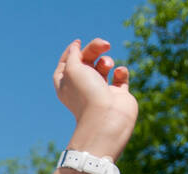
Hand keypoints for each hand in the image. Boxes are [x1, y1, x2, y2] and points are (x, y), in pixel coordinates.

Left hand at [52, 38, 137, 158]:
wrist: (107, 118)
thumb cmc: (86, 93)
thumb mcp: (72, 69)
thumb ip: (73, 55)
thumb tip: (76, 46)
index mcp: (66, 84)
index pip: (66, 64)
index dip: (71, 52)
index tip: (78, 42)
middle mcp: (82, 87)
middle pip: (87, 60)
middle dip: (95, 49)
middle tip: (104, 44)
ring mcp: (101, 91)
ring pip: (103, 66)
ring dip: (106, 61)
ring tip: (107, 66)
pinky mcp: (117, 94)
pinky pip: (120, 77)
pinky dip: (121, 71)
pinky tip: (119, 73)